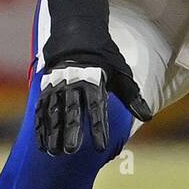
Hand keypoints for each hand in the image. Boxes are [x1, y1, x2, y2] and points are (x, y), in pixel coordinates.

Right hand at [35, 42, 151, 154]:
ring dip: (52, 133)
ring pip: (53, 112)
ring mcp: (57, 87)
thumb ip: (132, 97)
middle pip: (71, 111)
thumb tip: (147, 117)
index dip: (99, 128)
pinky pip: (41, 110)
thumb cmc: (104, 59)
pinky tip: (41, 145)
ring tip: (53, 152)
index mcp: (93, 81)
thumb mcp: (121, 74)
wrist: (78, 36)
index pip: (96, 108)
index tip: (101, 147)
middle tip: (71, 151)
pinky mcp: (45, 89)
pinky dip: (40, 128)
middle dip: (71, 131)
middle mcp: (73, 84)